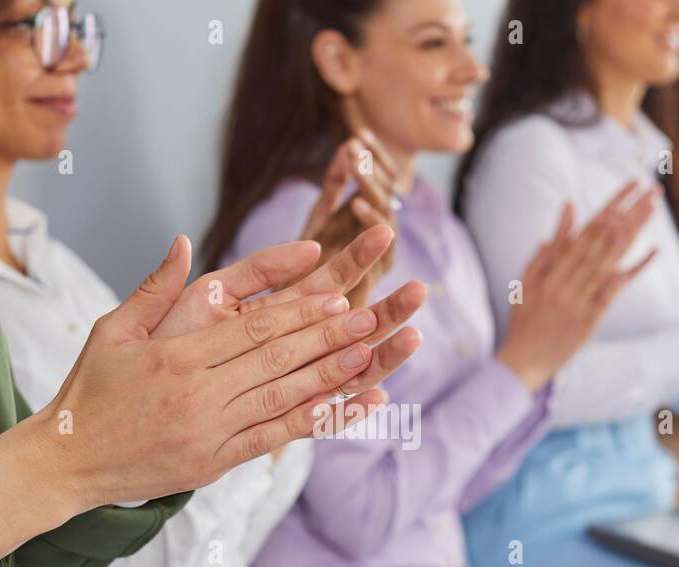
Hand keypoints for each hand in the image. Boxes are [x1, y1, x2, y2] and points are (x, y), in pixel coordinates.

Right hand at [0, 234, 424, 562]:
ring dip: (329, 377)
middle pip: (274, 361)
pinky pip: (272, 439)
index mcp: (174, 359)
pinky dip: (313, 424)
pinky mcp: (214, 463)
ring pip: (281, 400)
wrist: (66, 462)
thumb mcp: (111, 331)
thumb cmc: (89, 391)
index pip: (248, 331)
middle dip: (325, 339)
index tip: (335, 297)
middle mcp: (197, 396)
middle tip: (370, 317)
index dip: (295, 314)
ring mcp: (209, 433)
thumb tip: (183, 242)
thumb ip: (154, 288)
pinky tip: (347, 409)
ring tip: (370, 355)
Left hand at [299, 130, 400, 308]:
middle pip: (389, 198)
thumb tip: (348, 145)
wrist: (289, 322)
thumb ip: (334, 185)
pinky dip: (371, 224)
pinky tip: (356, 203)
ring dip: (374, 190)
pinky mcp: (377, 281)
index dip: (375, 157)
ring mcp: (381, 260)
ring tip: (357, 165)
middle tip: (359, 145)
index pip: (382, 181)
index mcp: (369, 220)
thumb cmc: (303, 270)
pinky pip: (382, 250)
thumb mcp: (319, 218)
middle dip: (375, 169)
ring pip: (387, 220)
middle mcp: (380, 239)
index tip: (359, 132)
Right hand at [496, 183, 658, 390]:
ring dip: (633, 232)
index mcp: (551, 269)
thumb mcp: (527, 282)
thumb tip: (564, 215)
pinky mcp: (589, 319)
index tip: (629, 186)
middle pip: (602, 239)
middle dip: (628, 212)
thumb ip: (547, 250)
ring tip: (652, 209)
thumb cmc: (523, 321)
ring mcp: (578, 300)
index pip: (586, 230)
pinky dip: (634, 270)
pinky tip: (652, 252)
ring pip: (610, 259)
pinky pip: (614, 290)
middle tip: (650, 190)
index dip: (610, 205)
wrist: (520, 361)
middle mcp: (565, 280)